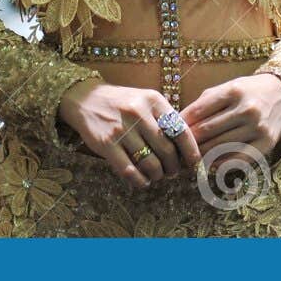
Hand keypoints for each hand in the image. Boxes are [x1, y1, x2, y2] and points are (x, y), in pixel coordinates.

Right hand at [58, 81, 200, 187]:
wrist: (85, 99)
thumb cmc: (122, 103)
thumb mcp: (145, 101)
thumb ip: (164, 118)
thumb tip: (187, 147)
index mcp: (153, 100)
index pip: (180, 130)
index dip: (191, 151)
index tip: (194, 163)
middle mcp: (138, 113)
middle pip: (167, 151)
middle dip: (173, 167)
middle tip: (172, 172)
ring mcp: (121, 129)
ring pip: (150, 164)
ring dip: (157, 175)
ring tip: (157, 175)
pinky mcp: (106, 144)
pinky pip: (129, 171)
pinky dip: (140, 181)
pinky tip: (142, 181)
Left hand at [180, 73, 280, 166]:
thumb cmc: (246, 91)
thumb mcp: (225, 88)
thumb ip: (203, 104)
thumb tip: (178, 124)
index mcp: (233, 91)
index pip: (198, 111)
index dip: (181, 125)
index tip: (169, 134)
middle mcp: (247, 109)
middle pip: (207, 131)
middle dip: (189, 143)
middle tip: (175, 151)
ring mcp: (258, 128)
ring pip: (220, 147)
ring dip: (202, 155)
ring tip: (188, 159)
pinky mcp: (267, 144)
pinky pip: (238, 158)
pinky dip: (221, 163)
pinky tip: (210, 164)